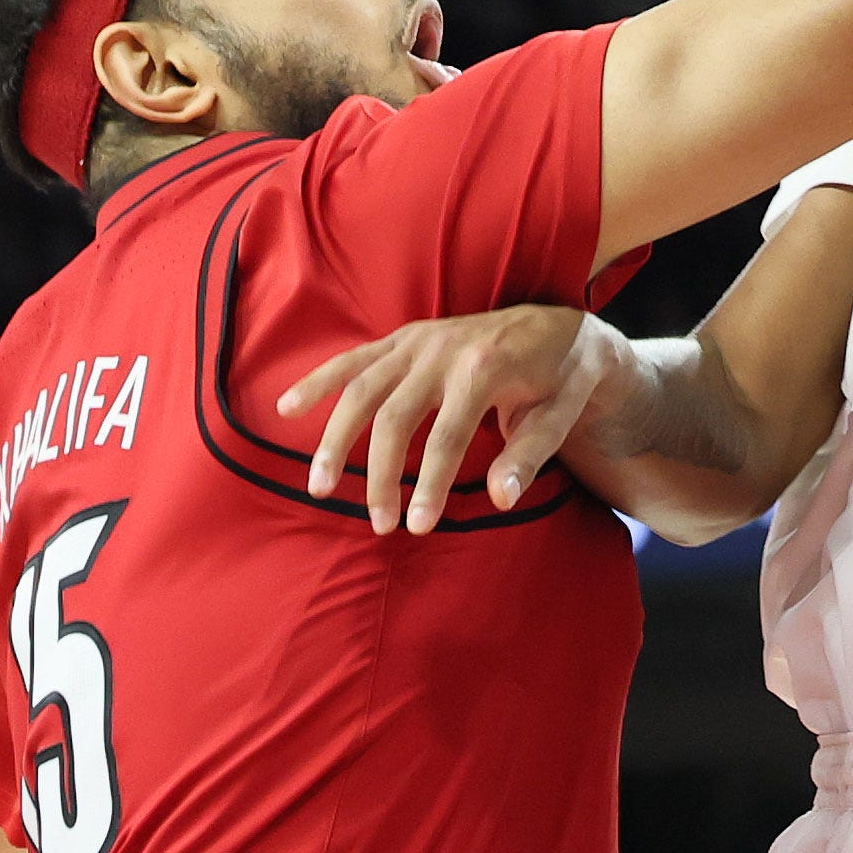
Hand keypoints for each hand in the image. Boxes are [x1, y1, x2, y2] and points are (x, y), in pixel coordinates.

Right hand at [274, 303, 620, 532]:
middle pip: (395, 417)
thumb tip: (501, 498)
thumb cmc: (564, 378)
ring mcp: (420, 340)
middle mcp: (444, 349)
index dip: (429, 484)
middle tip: (380, 524)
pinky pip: (354, 358)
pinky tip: (287, 407)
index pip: (447, 435)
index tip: (417, 526)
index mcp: (486, 367)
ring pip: (362, 389)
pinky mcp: (406, 337)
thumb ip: (530, 455)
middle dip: (382, 475)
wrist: (564, 326)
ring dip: (337, 438)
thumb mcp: (562, 414)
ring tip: (319, 486)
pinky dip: (319, 380)